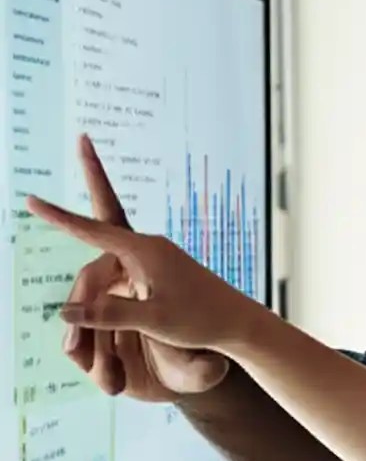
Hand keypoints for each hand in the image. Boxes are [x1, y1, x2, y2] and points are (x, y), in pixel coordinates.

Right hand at [40, 135, 241, 399]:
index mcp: (145, 252)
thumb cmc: (201, 321)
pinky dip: (109, 260)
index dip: (60, 217)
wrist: (239, 322)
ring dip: (96, 237)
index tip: (32, 200)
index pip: (92, 230)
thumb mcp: (153, 320)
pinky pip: (124, 261)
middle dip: (89, 187)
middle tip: (84, 138)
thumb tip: (65, 310)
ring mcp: (156, 256)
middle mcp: (149, 247)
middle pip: (102, 225)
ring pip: (111, 250)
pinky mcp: (162, 269)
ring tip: (85, 171)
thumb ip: (109, 314)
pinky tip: (100, 250)